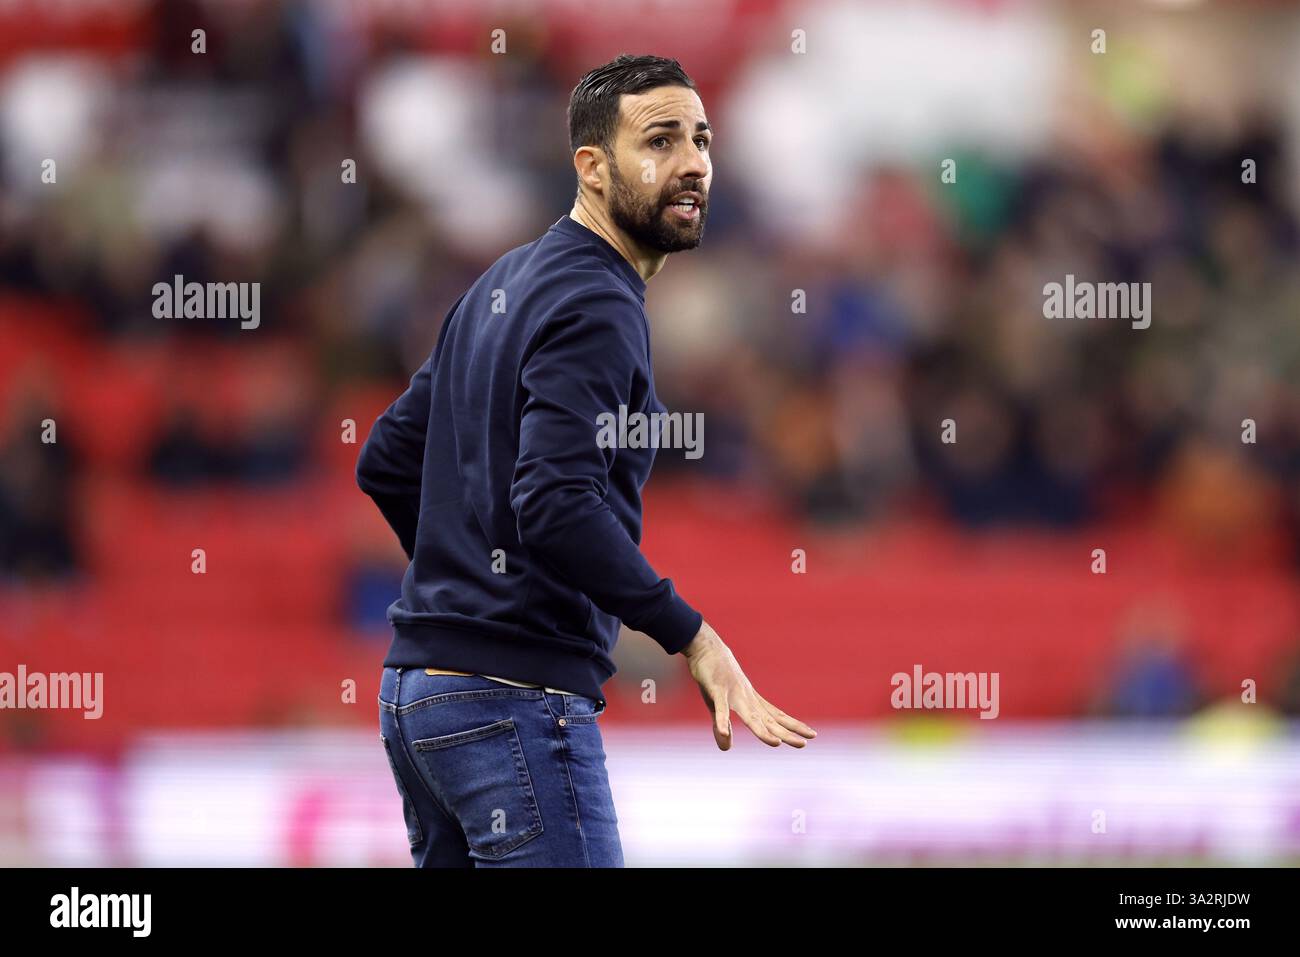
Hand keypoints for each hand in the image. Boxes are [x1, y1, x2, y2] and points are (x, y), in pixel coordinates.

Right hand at [681, 620, 816, 750]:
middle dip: (786, 732)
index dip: (793, 725)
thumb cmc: (713, 676)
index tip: (811, 734)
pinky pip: (721, 708)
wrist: (705, 647)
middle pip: (769, 720)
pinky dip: (722, 721)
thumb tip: (726, 749)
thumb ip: (722, 726)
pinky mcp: (716, 690)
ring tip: (776, 743)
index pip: (776, 716)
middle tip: (804, 743)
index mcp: (751, 700)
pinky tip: (724, 734)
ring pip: (750, 716)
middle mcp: (747, 698)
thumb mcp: (717, 704)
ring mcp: (733, 693)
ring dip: (762, 731)